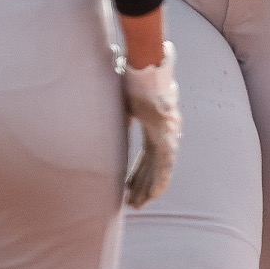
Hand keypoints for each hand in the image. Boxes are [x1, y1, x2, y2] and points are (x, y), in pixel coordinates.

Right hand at [123, 42, 180, 207]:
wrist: (143, 64)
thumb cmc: (131, 75)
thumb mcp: (121, 100)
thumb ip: (118, 114)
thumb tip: (101, 121)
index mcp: (155, 122)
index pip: (148, 155)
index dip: (138, 172)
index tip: (128, 186)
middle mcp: (165, 130)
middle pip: (154, 164)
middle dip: (142, 184)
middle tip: (133, 202)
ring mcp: (169, 132)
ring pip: (161, 168)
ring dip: (149, 188)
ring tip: (138, 204)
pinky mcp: (167, 134)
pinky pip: (165, 164)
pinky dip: (158, 180)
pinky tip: (153, 195)